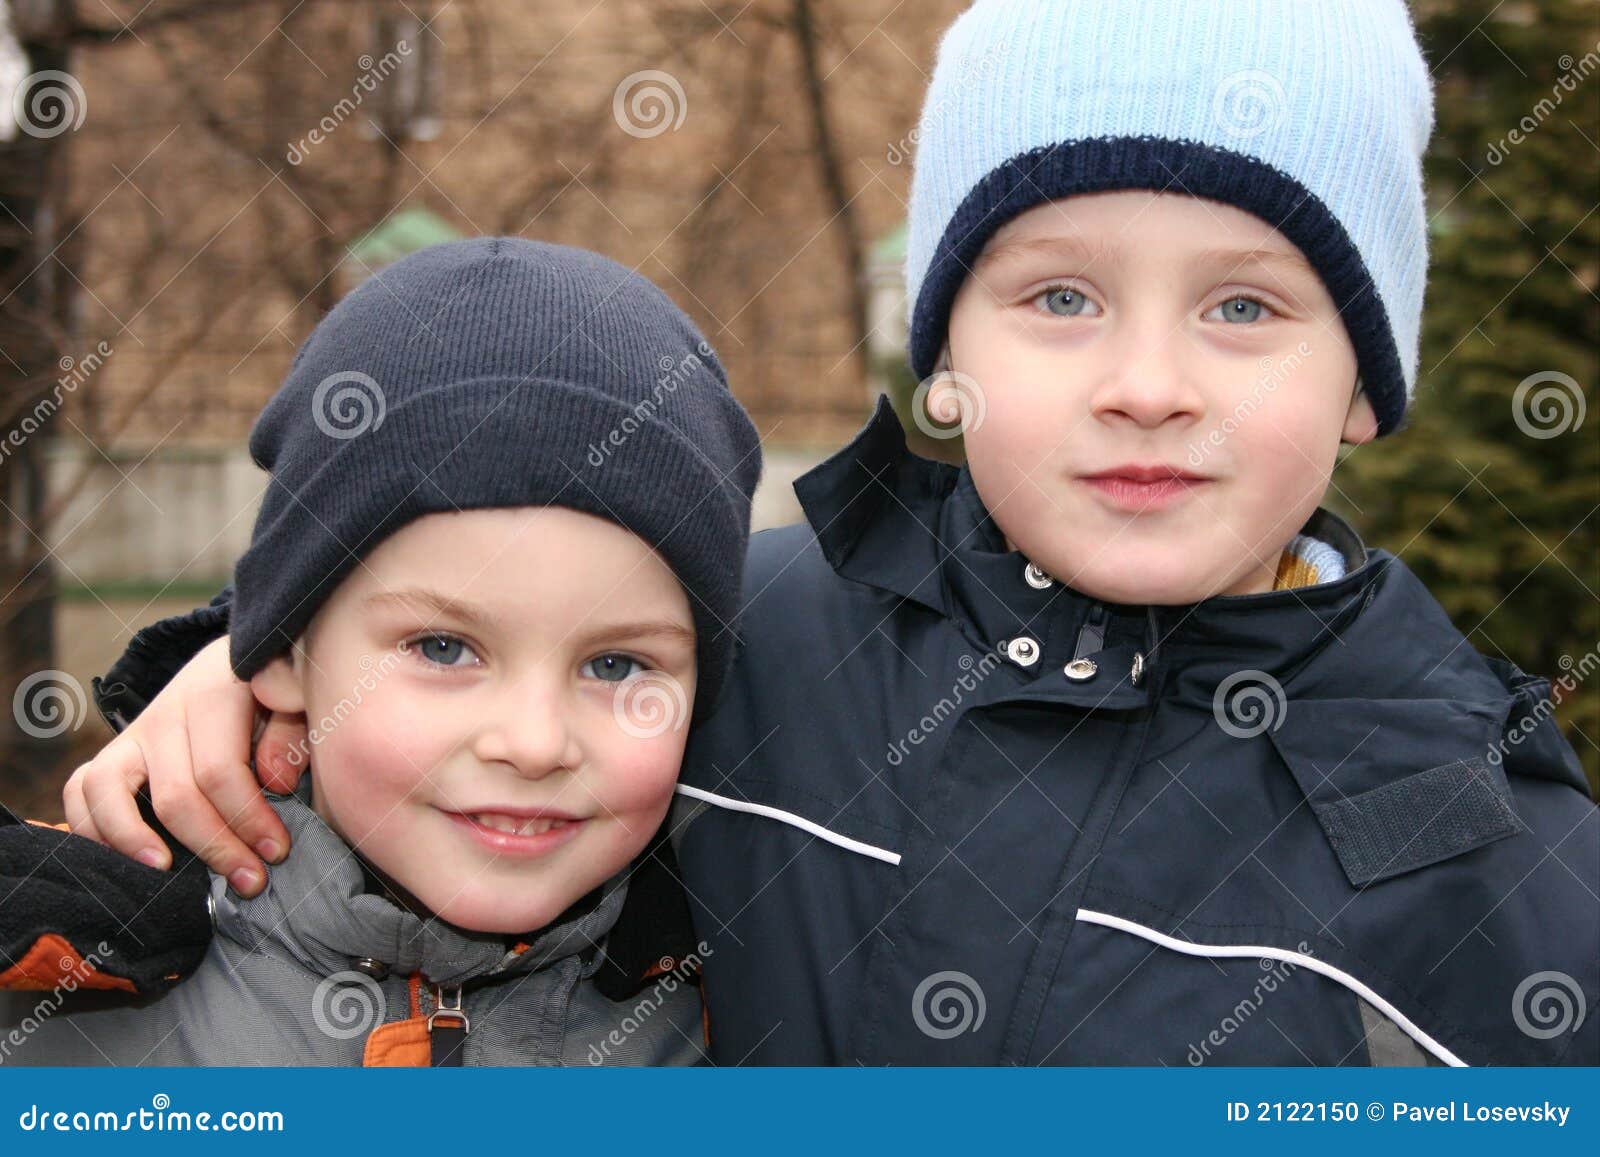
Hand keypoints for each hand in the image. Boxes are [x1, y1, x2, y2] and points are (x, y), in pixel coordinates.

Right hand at [62, 635, 309, 897]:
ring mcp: (133, 732)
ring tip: (167, 874)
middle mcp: (165, 713)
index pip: (220, 771)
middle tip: (250, 880)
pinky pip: (80, 788)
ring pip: (106, 789)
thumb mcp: (295, 699)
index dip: (248, 819)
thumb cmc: (276, 691)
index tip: (277, 852)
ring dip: (131, 840)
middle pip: (174, 794)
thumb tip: (276, 783)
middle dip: (214, 846)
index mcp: (214, 694)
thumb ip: (291, 734)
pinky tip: (129, 861)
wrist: (239, 662)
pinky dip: (90, 827)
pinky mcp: (115, 750)